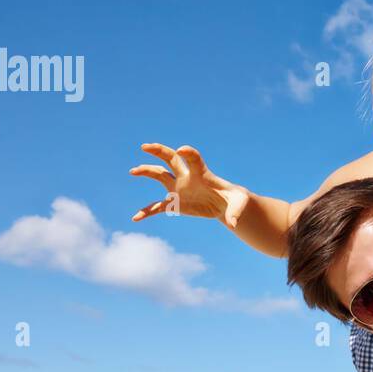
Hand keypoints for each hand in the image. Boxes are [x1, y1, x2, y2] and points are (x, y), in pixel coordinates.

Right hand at [129, 143, 249, 227]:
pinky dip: (146, 212)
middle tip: (145, 146)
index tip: (182, 149)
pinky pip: (157, 206)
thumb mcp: (239, 204)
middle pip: (170, 159)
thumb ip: (235, 212)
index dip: (189, 153)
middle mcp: (187, 177)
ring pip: (159, 175)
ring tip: (133, 171)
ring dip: (146, 171)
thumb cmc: (234, 200)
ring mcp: (178, 188)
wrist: (224, 205)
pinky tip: (136, 218)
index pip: (193, 159)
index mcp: (202, 174)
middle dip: (158, 151)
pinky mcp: (175, 202)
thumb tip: (233, 225)